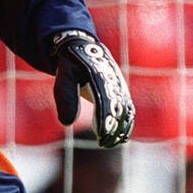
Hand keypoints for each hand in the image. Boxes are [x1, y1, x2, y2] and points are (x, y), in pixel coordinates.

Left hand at [51, 29, 134, 147]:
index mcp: (100, 75)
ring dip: (121, 129)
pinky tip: (120, 139)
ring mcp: (121, 87)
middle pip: (118, 108)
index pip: (105, 100)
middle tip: (102, 144)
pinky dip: (127, 125)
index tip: (101, 135)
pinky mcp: (123, 93)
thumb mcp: (64, 77)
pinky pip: (129, 111)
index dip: (104, 118)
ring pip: (127, 111)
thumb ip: (66, 97)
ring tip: (109, 144)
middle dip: (113, 128)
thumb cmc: (71, 65)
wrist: (84, 48)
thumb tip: (68, 123)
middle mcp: (114, 81)